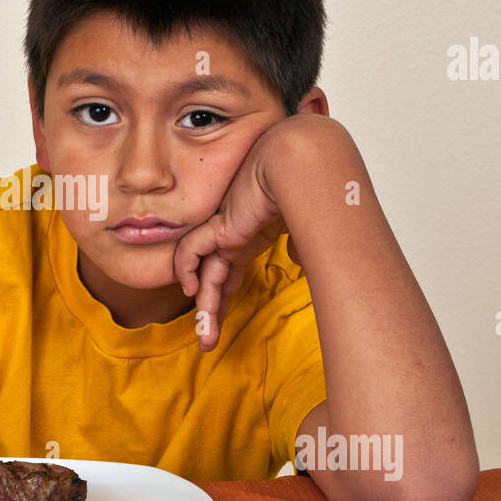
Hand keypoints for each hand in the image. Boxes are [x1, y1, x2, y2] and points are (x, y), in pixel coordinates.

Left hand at [173, 130, 289, 352]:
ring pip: (204, 275)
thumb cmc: (314, 186)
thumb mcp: (309, 227)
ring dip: (205, 309)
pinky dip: (187, 271)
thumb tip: (300, 260)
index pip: (229, 270)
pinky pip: (191, 252)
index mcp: (251, 235)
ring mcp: (227, 230)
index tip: (221, 320)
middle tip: (208, 340)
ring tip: (206, 340)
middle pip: (214, 278)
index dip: (224, 296)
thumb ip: (301, 245)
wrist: (304, 160)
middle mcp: (236, 234)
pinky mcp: (222, 225)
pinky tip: (192, 293)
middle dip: (211, 311)